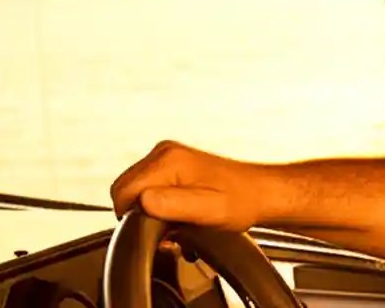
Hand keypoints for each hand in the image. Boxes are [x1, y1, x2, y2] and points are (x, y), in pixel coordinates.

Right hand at [110, 140, 272, 231]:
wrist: (261, 192)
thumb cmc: (241, 202)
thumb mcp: (209, 210)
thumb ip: (174, 205)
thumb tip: (143, 201)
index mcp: (168, 160)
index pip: (123, 192)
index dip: (132, 218)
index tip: (157, 231)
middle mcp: (164, 153)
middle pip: (125, 191)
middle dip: (140, 216)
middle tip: (167, 231)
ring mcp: (168, 156)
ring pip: (135, 192)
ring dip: (150, 213)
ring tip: (177, 224)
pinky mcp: (172, 165)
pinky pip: (148, 188)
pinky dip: (157, 206)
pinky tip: (179, 215)